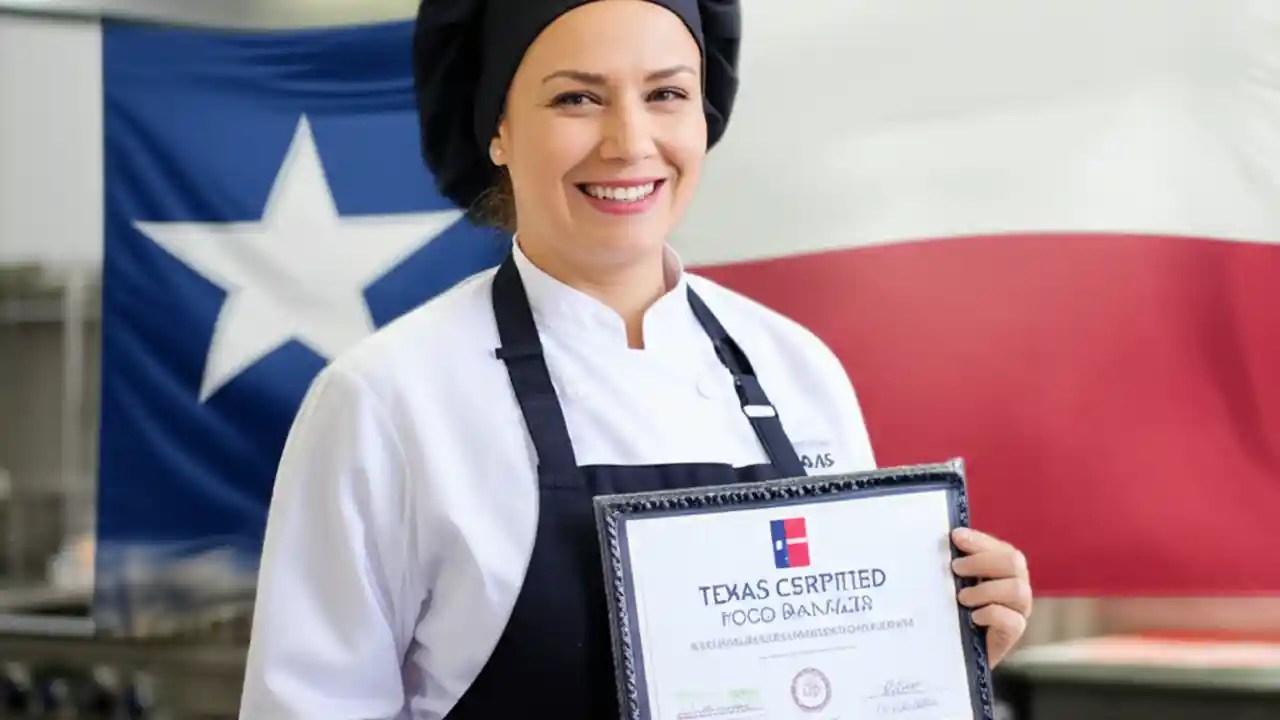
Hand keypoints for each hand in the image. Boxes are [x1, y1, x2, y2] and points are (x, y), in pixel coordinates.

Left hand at [950, 527, 1032, 667]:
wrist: (954, 649)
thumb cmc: (954, 609)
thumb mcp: (954, 582)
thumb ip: (958, 564)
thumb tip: (946, 540)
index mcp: (1006, 570)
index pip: (1003, 548)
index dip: (980, 541)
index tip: (956, 537)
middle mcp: (1017, 587)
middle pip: (1014, 562)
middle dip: (982, 561)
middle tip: (956, 569)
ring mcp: (1019, 610)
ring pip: (1017, 590)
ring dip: (985, 590)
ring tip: (962, 598)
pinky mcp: (1013, 633)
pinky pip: (1012, 620)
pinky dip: (991, 614)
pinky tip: (973, 617)